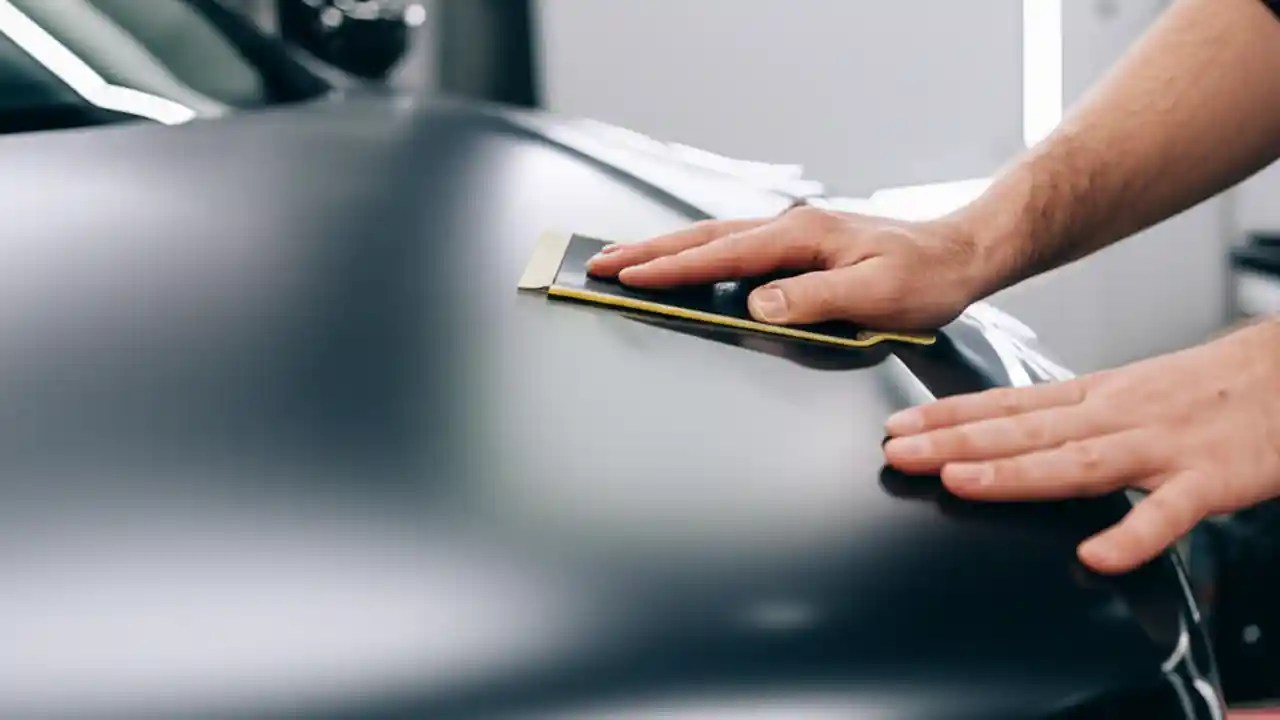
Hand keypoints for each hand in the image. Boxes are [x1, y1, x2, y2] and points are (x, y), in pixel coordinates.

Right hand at [586, 206, 991, 329]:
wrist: (960, 255)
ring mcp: (792, 236)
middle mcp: (791, 229)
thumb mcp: (877, 293)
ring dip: (666, 251)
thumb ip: (816, 298)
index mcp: (802, 237)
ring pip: (713, 240)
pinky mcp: (798, 249)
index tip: (627, 276)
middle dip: (648, 252)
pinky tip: (681, 263)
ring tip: (623, 260)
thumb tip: (759, 304)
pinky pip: (733, 249)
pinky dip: (696, 255)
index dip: (671, 269)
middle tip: (598, 263)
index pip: (722, 255)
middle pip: (703, 239)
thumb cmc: (926, 277)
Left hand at [883, 320, 1279, 573]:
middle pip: (1025, 432)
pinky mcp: (1211, 479)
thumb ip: (1069, 417)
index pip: (1009, 405)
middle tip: (900, 452)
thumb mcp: (1126, 392)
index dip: (950, 415)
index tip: (899, 425)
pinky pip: (1168, 513)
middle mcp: (1116, 415)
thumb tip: (1005, 434)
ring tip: (962, 482)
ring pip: (1078, 462)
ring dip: (1017, 473)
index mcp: (1095, 396)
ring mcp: (1160, 446)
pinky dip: (1132, 534)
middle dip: (956, 443)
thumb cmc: (1204, 388)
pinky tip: (1093, 554)